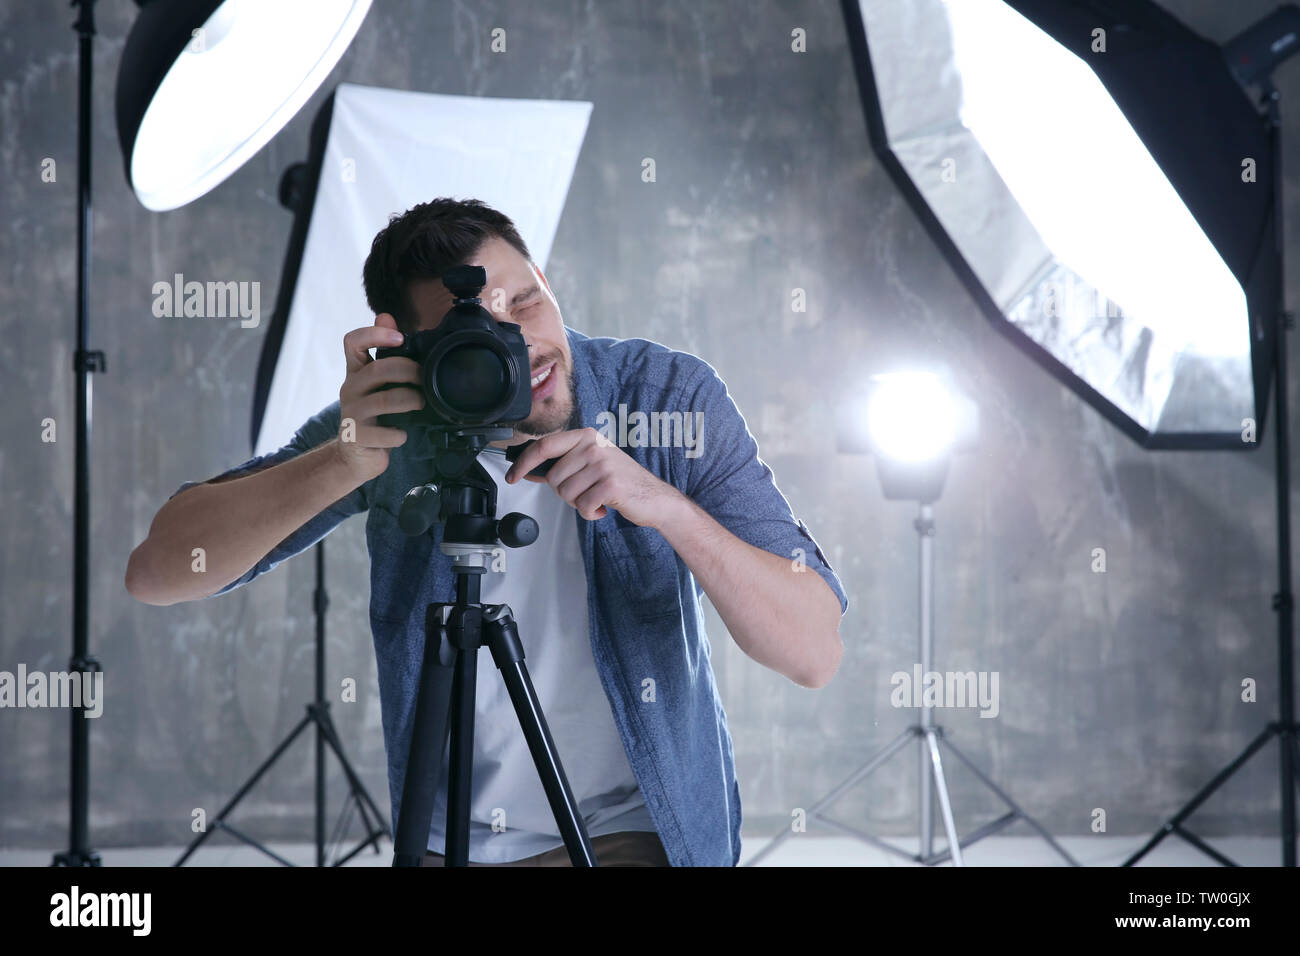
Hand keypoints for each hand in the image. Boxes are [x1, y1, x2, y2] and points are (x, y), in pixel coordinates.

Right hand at [334, 313, 422, 480]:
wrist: (355, 455)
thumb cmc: (374, 416)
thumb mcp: (378, 384)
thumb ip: (385, 354)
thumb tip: (386, 316)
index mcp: (356, 372)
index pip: (352, 341)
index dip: (375, 333)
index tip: (400, 338)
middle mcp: (350, 389)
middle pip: (379, 370)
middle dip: (409, 371)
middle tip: (424, 379)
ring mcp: (352, 414)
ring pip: (385, 400)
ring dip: (411, 400)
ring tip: (421, 404)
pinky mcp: (357, 437)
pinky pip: (386, 433)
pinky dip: (400, 434)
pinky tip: (403, 434)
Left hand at [504, 427, 685, 525]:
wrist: (654, 498)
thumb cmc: (621, 481)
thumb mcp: (590, 464)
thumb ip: (562, 464)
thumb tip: (528, 469)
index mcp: (586, 436)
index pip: (544, 446)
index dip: (523, 463)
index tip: (512, 475)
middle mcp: (594, 446)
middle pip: (553, 477)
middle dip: (565, 492)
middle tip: (586, 491)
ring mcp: (603, 463)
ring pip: (566, 493)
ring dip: (579, 503)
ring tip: (597, 497)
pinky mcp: (610, 484)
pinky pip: (582, 505)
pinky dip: (590, 513)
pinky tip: (604, 507)